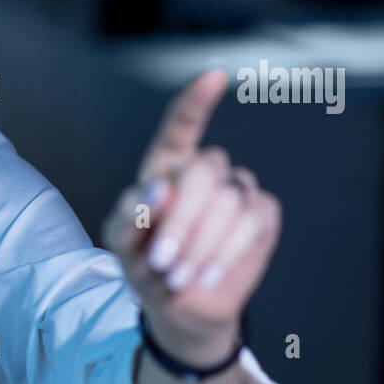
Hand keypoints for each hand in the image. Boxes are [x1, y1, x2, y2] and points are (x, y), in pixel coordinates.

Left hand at [100, 70, 281, 360]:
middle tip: (161, 261)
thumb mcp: (122, 243)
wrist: (179, 305)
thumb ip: (131, 215)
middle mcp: (205, 171)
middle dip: (182, 221)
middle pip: (205, 171)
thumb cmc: (145, 265)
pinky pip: (252, 221)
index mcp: (167, 166)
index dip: (196, 102)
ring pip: (229, 199)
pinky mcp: (261, 216)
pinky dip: (226, 252)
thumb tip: (158, 189)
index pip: (181, 126)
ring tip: (178, 277)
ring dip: (201, 244)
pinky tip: (207, 275)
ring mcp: (237, 190)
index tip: (213, 77)